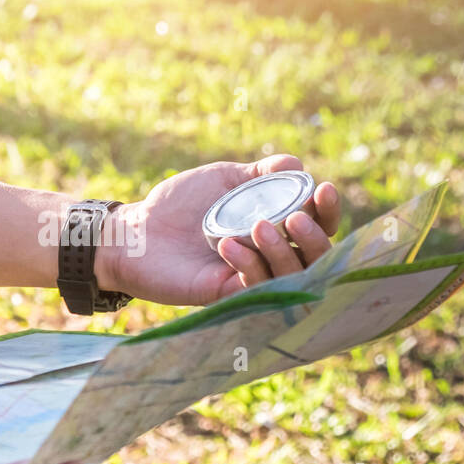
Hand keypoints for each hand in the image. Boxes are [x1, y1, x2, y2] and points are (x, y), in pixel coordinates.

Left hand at [96, 154, 339, 305]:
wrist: (136, 230)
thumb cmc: (179, 203)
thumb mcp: (224, 179)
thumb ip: (261, 173)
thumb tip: (297, 166)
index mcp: (274, 226)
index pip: (318, 225)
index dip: (328, 211)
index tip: (323, 189)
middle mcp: (269, 256)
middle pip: (316, 258)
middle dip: (314, 237)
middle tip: (296, 217)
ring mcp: (250, 278)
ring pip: (290, 277)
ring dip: (282, 251)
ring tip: (260, 226)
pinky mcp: (226, 297)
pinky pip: (253, 288)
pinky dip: (248, 265)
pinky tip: (228, 245)